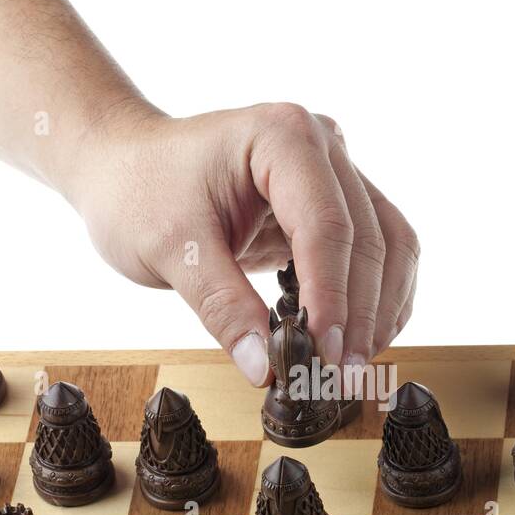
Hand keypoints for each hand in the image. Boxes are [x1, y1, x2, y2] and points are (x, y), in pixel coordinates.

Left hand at [64, 102, 418, 384]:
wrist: (123, 168)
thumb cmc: (138, 189)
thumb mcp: (170, 249)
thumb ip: (222, 307)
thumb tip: (265, 368)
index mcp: (282, 138)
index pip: (327, 226)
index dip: (333, 297)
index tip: (324, 354)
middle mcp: (322, 146)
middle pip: (370, 238)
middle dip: (361, 314)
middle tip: (342, 377)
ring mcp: (334, 172)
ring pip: (391, 243)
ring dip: (382, 309)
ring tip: (354, 365)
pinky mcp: (333, 204)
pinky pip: (380, 250)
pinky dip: (378, 298)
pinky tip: (360, 340)